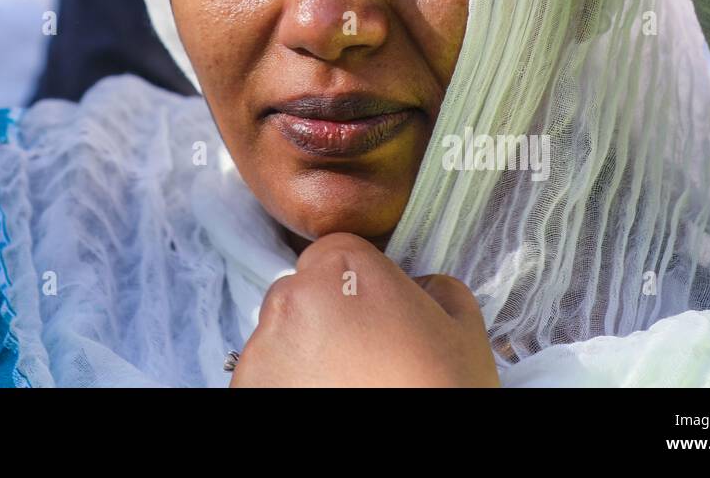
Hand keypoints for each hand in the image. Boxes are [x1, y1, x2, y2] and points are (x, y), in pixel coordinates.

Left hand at [229, 233, 499, 386]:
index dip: (357, 284)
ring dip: (304, 349)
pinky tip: (323, 394)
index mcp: (344, 265)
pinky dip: (286, 382)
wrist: (419, 457)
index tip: (371, 311)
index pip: (337, 253)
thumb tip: (420, 285)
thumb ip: (433, 286)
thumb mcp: (461, 326)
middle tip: (361, 353)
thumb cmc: (439, 388)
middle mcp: (295, 296)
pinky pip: (266, 371)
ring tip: (344, 382)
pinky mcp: (248, 383)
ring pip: (281, 332)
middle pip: (304, 290)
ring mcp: (265, 342)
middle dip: (327, 314)